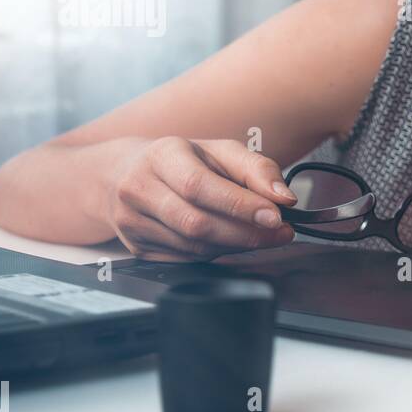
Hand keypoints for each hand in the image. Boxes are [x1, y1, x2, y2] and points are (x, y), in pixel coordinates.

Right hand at [105, 137, 297, 260]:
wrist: (127, 173)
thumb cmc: (182, 161)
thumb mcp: (221, 151)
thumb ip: (257, 169)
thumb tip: (283, 197)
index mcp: (161, 156)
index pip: (199, 186)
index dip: (239, 205)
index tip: (275, 216)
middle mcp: (139, 188)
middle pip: (196, 223)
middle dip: (246, 233)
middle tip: (280, 233)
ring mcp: (132, 222)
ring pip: (193, 247)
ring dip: (236, 246)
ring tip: (261, 235)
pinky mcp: (136, 248)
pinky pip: (186, 260)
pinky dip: (217, 253)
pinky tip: (229, 240)